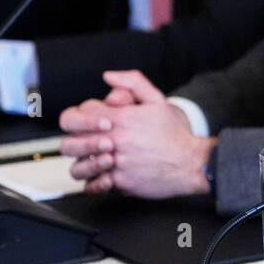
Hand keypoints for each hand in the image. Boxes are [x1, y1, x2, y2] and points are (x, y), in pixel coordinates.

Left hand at [59, 70, 210, 197]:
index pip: (80, 114)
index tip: (89, 123)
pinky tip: (101, 178)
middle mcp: (115, 141)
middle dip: (75, 142)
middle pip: (71, 142)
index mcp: (120, 119)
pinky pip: (95, 186)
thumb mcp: (157, 100)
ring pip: (79, 168)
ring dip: (82, 165)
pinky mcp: (122, 183)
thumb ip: (133, 82)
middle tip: (84, 143)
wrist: (191, 162)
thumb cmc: (175, 134)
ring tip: (91, 162)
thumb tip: (109, 76)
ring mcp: (116, 164)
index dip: (80, 118)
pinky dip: (94, 184)